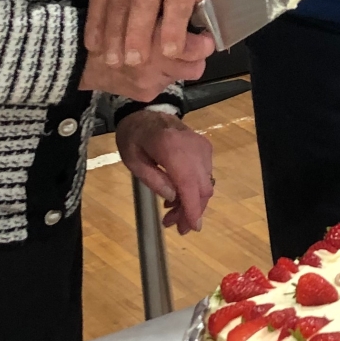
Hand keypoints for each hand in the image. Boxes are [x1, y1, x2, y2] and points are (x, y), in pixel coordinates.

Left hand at [116, 108, 214, 234]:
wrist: (147, 112)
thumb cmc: (134, 136)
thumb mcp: (133, 160)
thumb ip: (153, 180)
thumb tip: (173, 198)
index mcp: (171, 148)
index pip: (188, 184)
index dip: (192, 208)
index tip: (192, 227)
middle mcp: (193, 148)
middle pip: (201, 188)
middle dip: (191, 211)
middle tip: (175, 226)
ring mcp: (202, 147)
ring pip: (206, 184)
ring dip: (192, 202)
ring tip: (171, 212)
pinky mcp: (205, 148)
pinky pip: (206, 175)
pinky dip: (195, 189)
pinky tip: (178, 194)